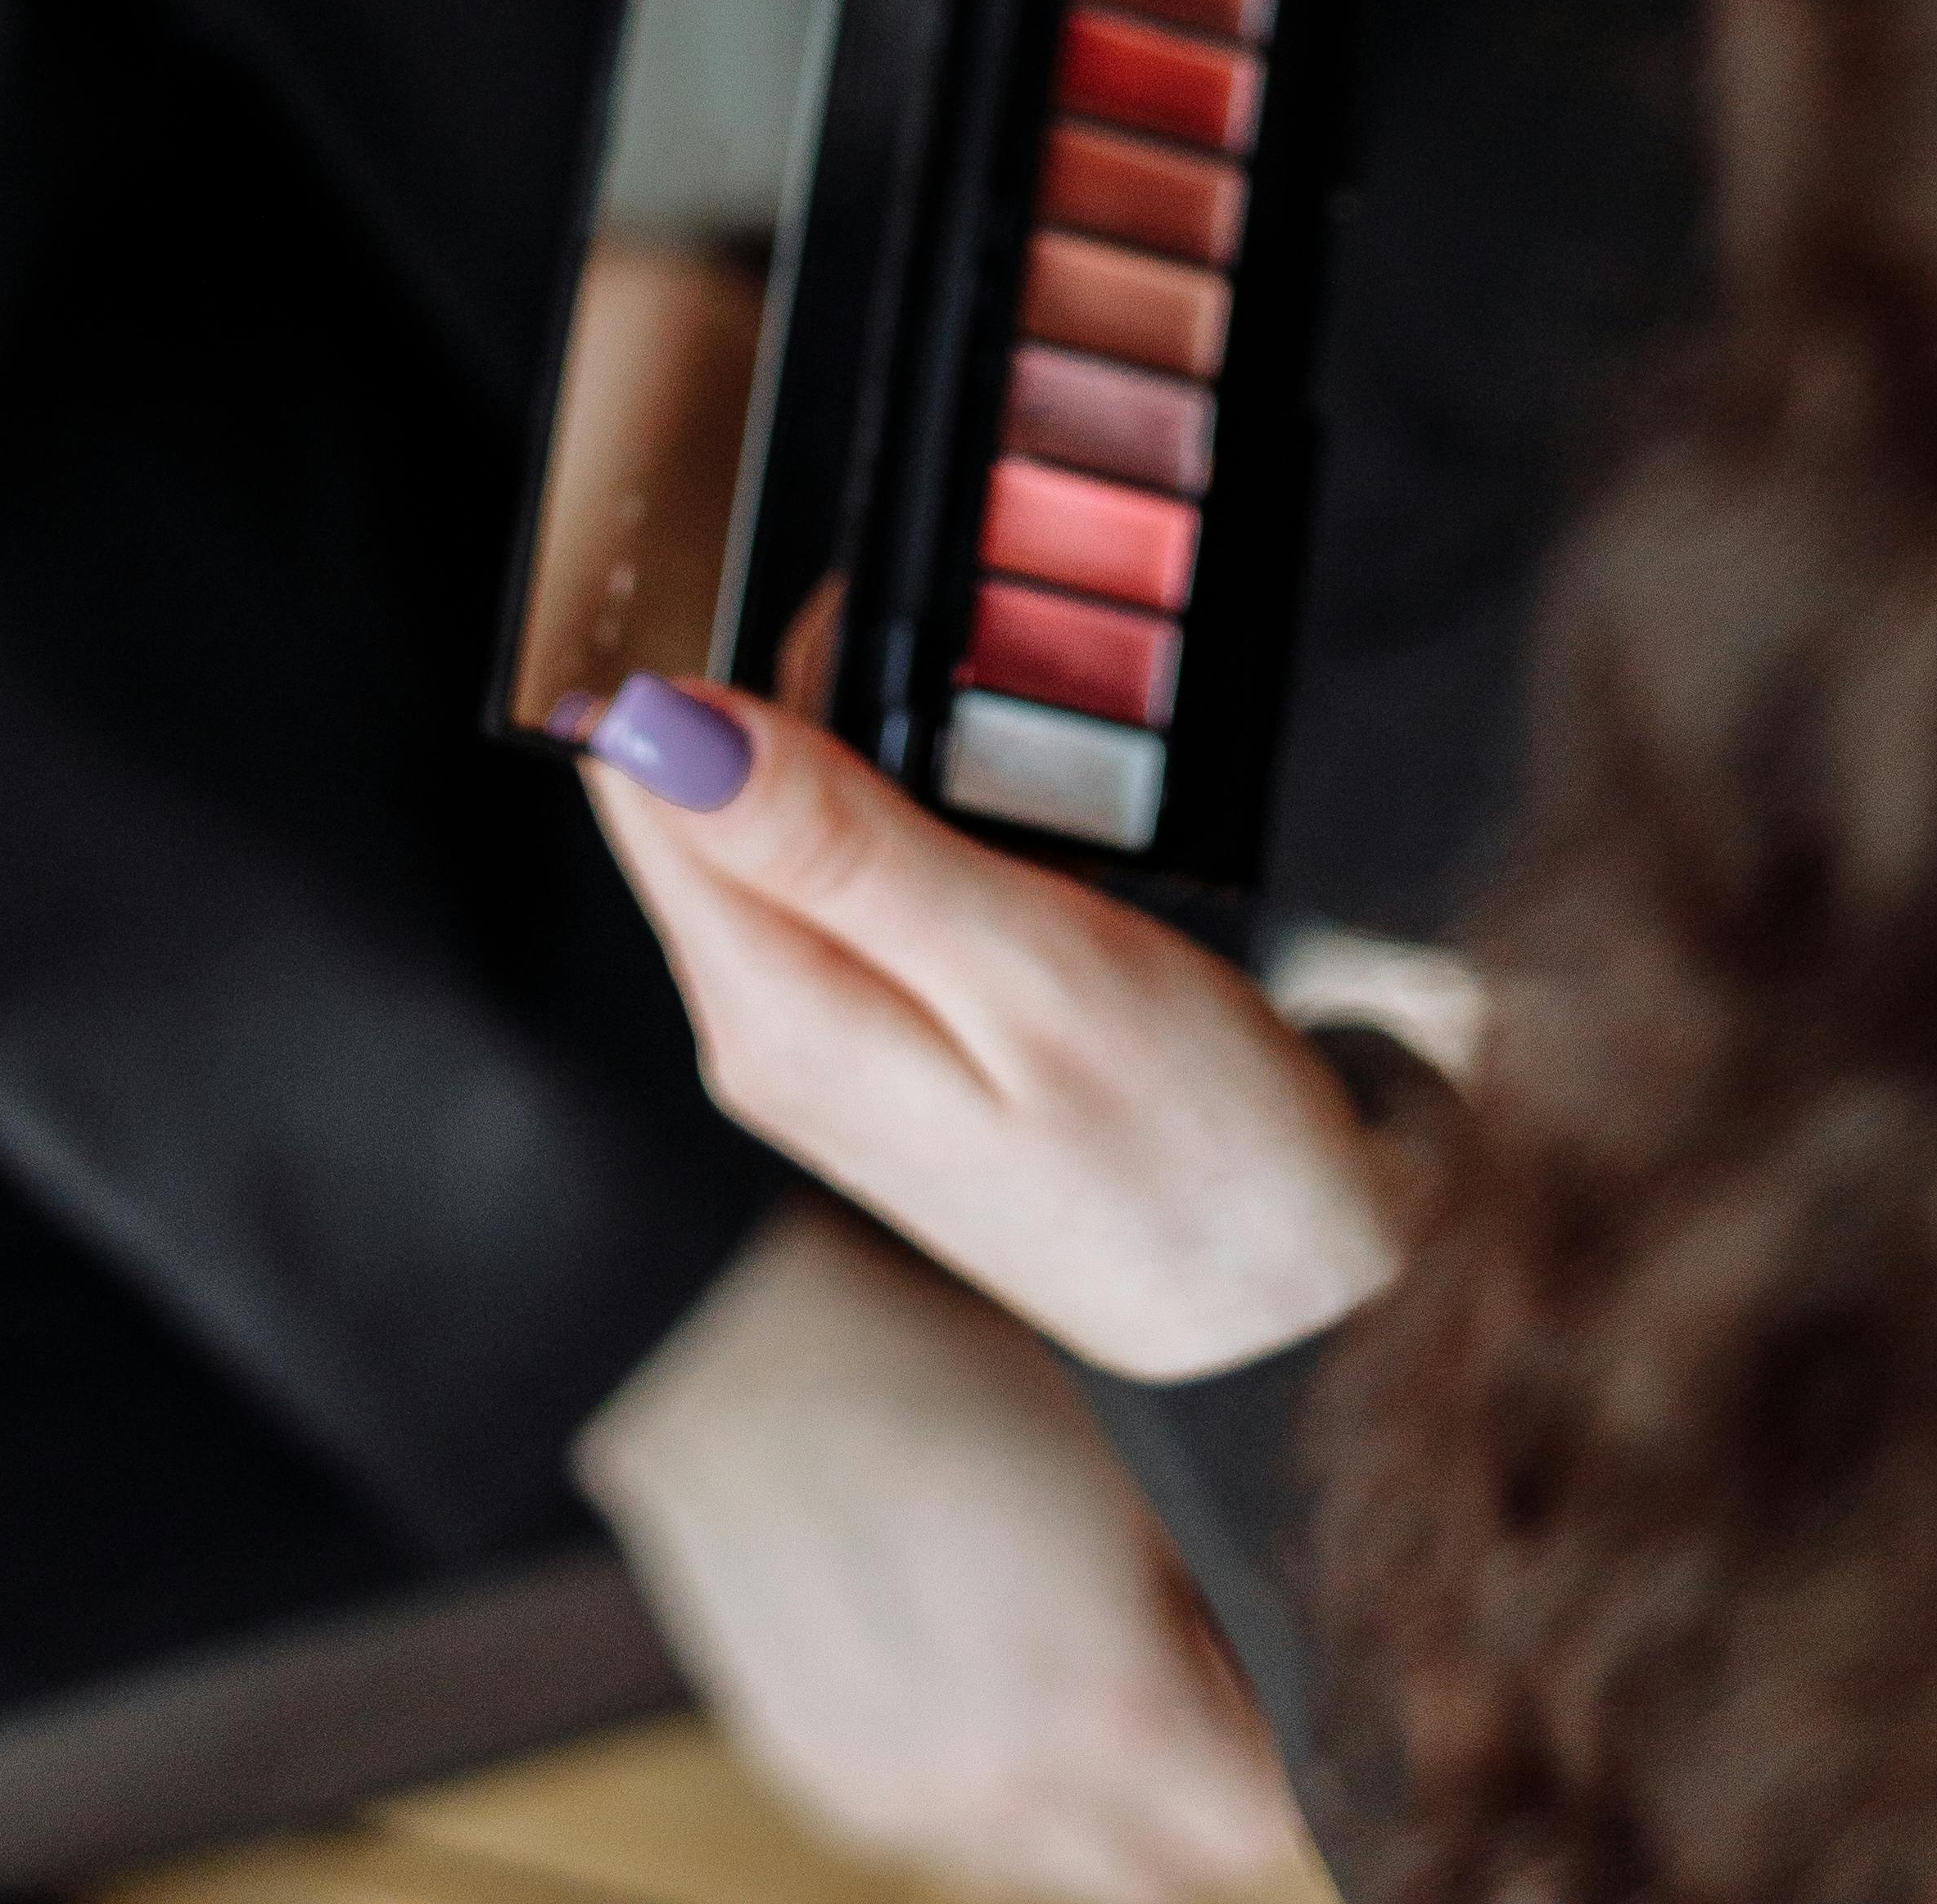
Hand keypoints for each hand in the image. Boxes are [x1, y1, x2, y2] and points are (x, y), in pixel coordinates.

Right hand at [576, 1197, 1305, 1900]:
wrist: (745, 1359)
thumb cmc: (952, 1376)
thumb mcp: (1133, 1465)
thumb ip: (1218, 1602)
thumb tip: (1276, 1670)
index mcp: (1104, 1712)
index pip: (1252, 1831)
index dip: (1274, 1758)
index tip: (1257, 1684)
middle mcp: (1003, 1793)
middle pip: (1159, 1878)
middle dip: (1191, 1800)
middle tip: (1176, 1675)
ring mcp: (905, 1805)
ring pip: (1051, 1866)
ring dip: (1086, 1802)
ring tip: (1051, 1647)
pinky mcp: (828, 1790)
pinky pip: (951, 1830)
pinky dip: (985, 1777)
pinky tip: (958, 1652)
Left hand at [580, 680, 1397, 1376]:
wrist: (1293, 1311)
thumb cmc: (1195, 1151)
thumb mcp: (1037, 966)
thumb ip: (842, 843)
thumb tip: (655, 726)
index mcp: (775, 1015)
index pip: (643, 782)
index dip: (734, 664)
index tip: (857, 625)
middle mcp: (762, 1040)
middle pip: (707, 798)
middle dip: (816, 702)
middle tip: (977, 691)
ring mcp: (820, 1053)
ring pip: (783, 830)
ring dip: (880, 756)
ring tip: (1014, 759)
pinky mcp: (883, 1051)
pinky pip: (849, 885)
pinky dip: (920, 820)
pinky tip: (1010, 827)